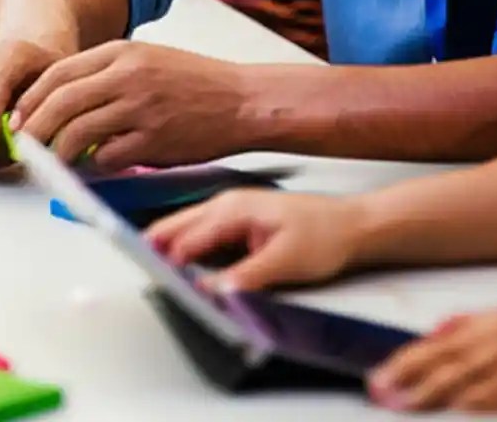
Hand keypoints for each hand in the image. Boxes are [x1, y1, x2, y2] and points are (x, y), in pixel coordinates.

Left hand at [11, 41, 258, 169]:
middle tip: (23, 146)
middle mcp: (128, 76)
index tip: (17, 118)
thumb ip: (106, 74)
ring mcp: (141, 108)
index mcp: (122, 53)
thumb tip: (61, 101)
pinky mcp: (155, 140)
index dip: (30, 99)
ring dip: (57, 152)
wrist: (244, 101)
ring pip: (77, 132)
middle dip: (33, 128)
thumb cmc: (196, 84)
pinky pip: (108, 157)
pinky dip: (92, 166)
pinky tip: (90, 169)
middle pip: (60, 102)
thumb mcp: (147, 61)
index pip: (58, 73)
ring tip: (51, 163)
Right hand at [144, 190, 366, 290]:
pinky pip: (200, 232)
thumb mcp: (286, 262)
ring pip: (185, 227)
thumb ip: (245, 277)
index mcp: (233, 208)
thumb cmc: (327, 235)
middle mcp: (225, 204)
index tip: (155, 279)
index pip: (188, 237)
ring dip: (170, 246)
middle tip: (140, 269)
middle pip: (176, 226)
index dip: (169, 261)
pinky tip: (185, 264)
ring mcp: (229, 210)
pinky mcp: (236, 221)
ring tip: (154, 269)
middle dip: (156, 247)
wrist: (356, 225)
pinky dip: (188, 247)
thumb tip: (212, 290)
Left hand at [368, 305, 496, 411]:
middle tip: (385, 395)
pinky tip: (457, 408)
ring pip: (466, 382)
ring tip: (409, 405)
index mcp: (479, 327)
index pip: (431, 347)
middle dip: (410, 382)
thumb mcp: (495, 316)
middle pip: (443, 366)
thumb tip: (429, 338)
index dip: (403, 363)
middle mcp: (491, 344)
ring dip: (434, 396)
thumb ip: (461, 327)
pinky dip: (476, 402)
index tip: (381, 375)